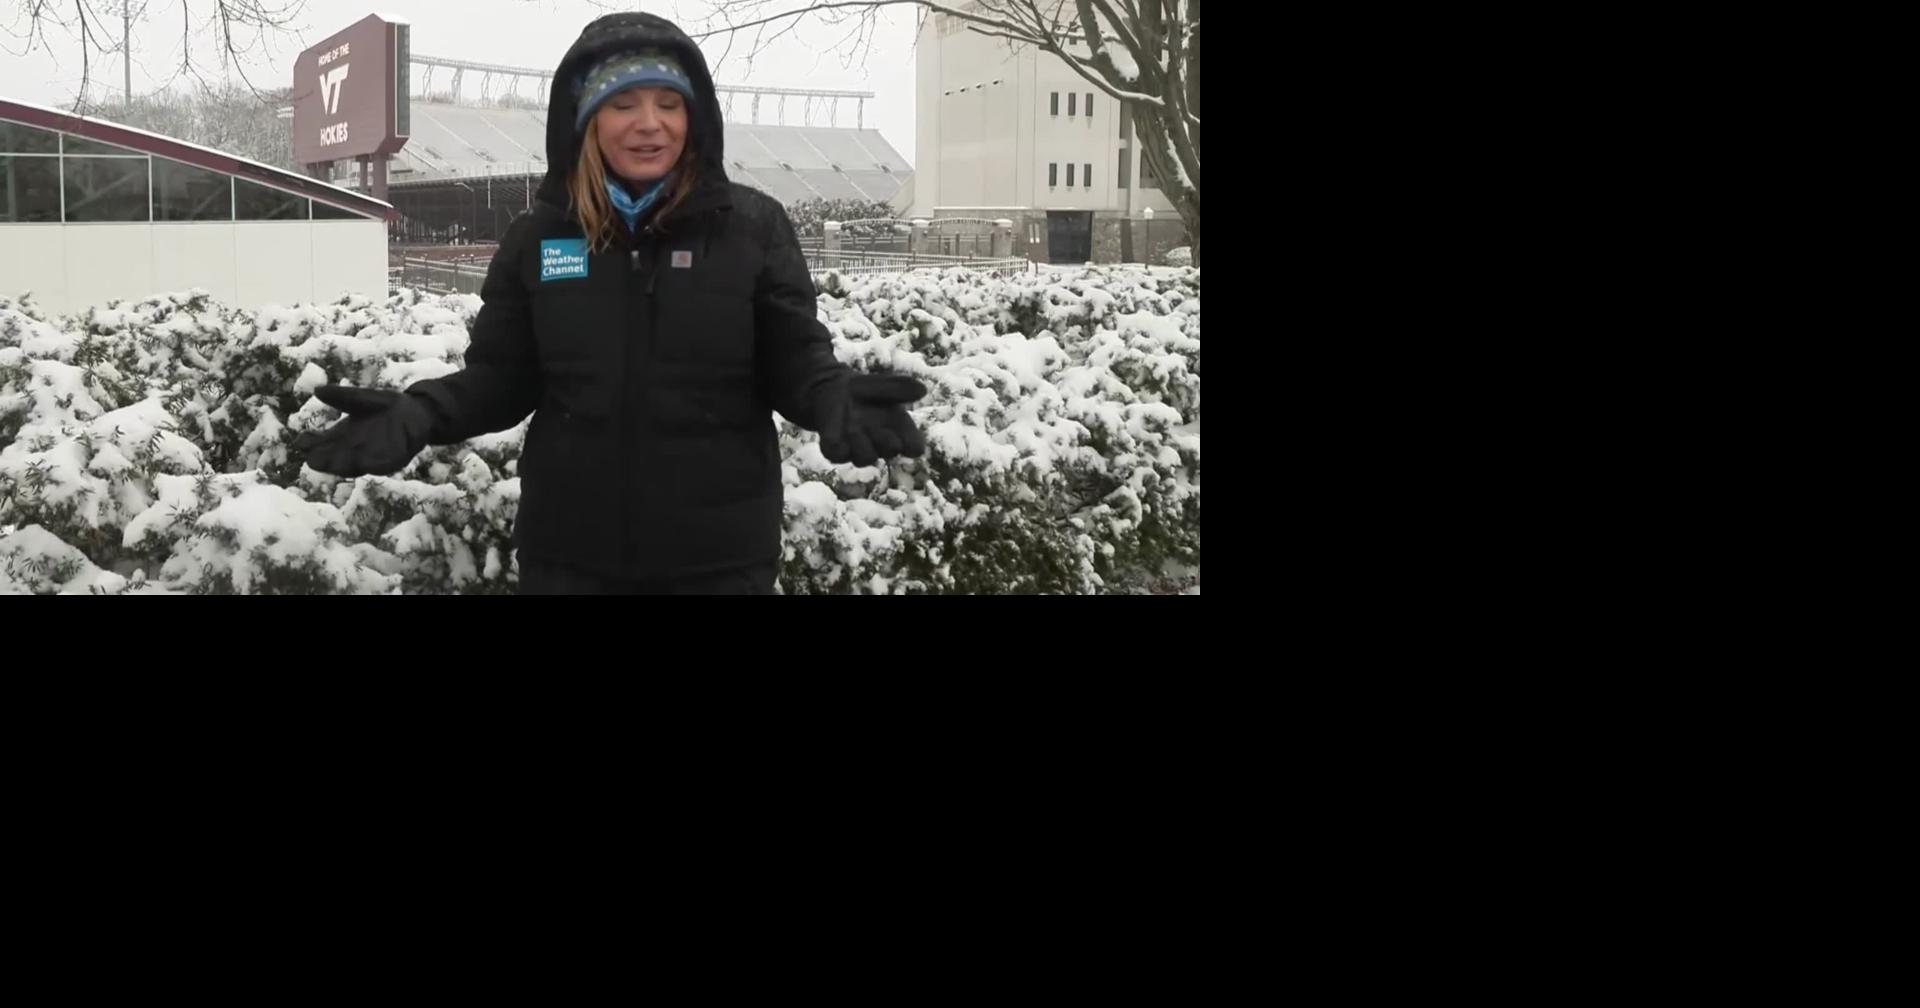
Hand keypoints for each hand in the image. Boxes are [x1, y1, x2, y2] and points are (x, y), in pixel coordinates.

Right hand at [292, 385, 439, 475]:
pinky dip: (375, 464)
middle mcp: (354, 449)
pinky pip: (383, 464)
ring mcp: (374, 455)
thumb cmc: (384, 407)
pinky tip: (367, 464)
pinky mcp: (395, 458)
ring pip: (355, 465)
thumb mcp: (361, 399)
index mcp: (342, 436)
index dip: (309, 444)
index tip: (300, 441)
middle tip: (312, 459)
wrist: (416, 412)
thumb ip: (342, 396)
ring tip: (334, 464)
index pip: (319, 443)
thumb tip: (318, 390)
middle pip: (333, 459)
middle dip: (325, 459)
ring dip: (346, 464)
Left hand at [817, 373, 927, 466]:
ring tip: (855, 426)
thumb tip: (922, 389)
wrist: (833, 390)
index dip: (912, 444)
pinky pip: (838, 455)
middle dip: (885, 438)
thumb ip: (901, 387)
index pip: (914, 448)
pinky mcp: (836, 452)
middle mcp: (880, 445)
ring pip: (865, 458)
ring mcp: (858, 451)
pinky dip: (839, 443)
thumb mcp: (885, 384)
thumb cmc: (867, 390)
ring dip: (861, 442)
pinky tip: (836, 428)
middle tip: (877, 422)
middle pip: (890, 451)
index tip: (904, 429)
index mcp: (899, 431)